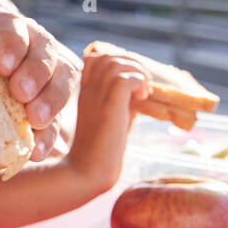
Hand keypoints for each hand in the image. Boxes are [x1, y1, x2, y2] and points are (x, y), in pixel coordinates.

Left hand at [0, 7, 80, 161]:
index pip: (12, 25)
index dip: (12, 43)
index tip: (2, 66)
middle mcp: (30, 40)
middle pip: (45, 47)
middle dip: (36, 71)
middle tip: (20, 93)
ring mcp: (48, 67)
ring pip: (64, 74)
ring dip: (52, 98)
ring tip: (36, 120)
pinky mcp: (53, 99)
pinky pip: (62, 113)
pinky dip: (51, 132)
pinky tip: (38, 148)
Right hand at [64, 48, 150, 194]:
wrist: (88, 172)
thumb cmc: (102, 147)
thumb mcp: (110, 114)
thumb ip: (121, 98)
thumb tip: (142, 86)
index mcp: (84, 90)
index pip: (97, 57)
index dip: (119, 62)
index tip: (132, 83)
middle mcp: (86, 89)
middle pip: (107, 56)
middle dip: (131, 64)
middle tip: (142, 87)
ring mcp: (95, 97)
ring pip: (116, 63)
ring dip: (137, 73)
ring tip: (143, 93)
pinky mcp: (108, 107)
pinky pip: (125, 79)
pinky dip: (139, 84)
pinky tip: (141, 100)